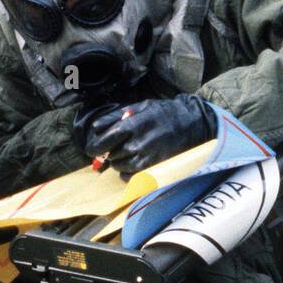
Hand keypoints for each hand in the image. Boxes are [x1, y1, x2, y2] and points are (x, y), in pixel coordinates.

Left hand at [75, 94, 216, 174]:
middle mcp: (137, 143)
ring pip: (118, 166)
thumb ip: (116, 116)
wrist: (191, 123)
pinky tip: (131, 162)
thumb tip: (96, 127)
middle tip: (113, 147)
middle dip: (108, 152)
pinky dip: (125, 172)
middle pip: (110, 154)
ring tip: (125, 152)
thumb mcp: (140, 107)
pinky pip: (129, 176)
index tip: (91, 148)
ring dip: (117, 161)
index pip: (104, 139)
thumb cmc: (163, 113)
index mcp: (132, 125)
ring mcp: (145, 157)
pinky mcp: (152, 167)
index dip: (95, 145)